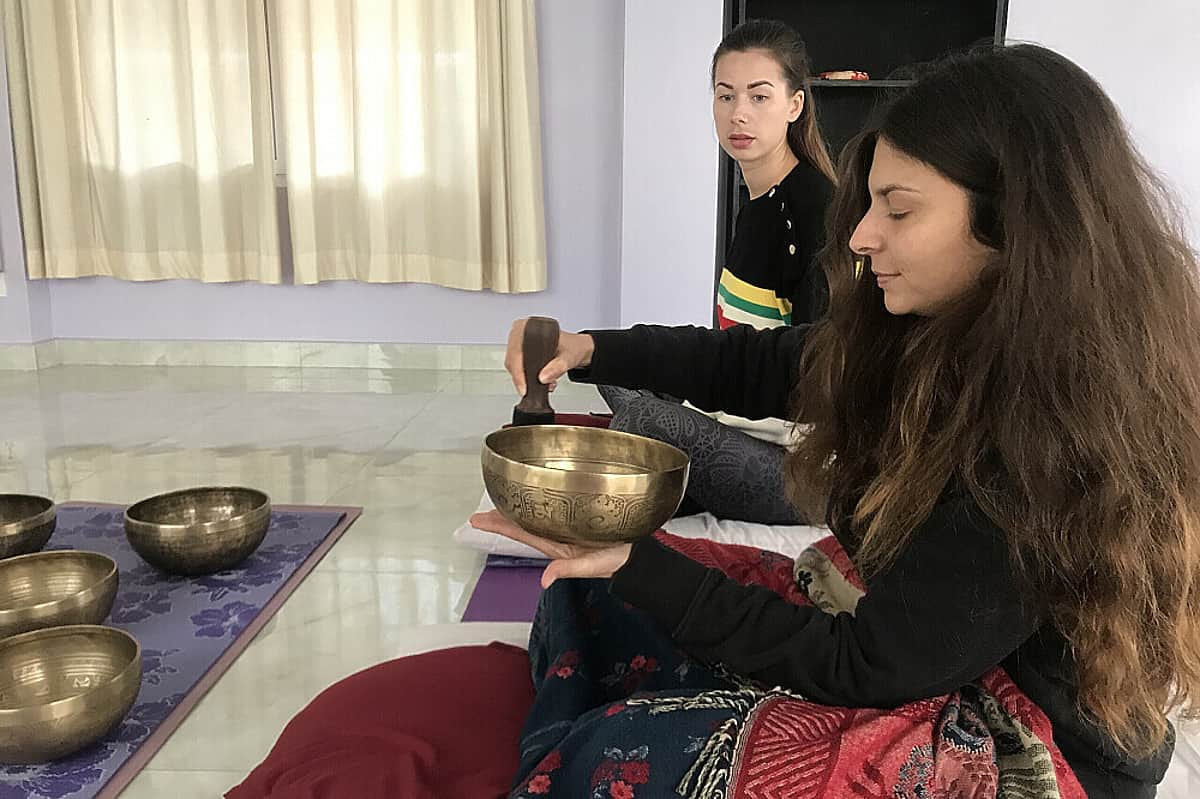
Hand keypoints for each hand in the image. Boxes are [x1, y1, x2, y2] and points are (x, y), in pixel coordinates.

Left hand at [469, 510, 632, 587]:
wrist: (641, 557)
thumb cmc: (621, 561)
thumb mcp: (595, 565)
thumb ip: (570, 569)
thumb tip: (545, 580)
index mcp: (558, 547)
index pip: (522, 533)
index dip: (499, 526)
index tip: (477, 521)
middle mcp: (559, 537)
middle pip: (524, 524)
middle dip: (503, 517)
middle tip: (481, 511)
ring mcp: (570, 529)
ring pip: (537, 516)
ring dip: (519, 509)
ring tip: (502, 501)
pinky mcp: (583, 519)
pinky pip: (556, 510)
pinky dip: (543, 502)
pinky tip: (538, 496)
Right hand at [504, 318, 595, 395]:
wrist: (577, 349)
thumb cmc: (572, 347)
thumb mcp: (568, 357)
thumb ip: (558, 367)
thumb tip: (543, 377)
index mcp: (531, 327)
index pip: (516, 352)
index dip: (518, 372)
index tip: (524, 387)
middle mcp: (523, 333)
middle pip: (512, 360)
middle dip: (522, 378)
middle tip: (531, 390)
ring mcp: (521, 342)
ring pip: (513, 365)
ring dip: (524, 378)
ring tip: (539, 385)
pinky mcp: (522, 351)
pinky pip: (517, 367)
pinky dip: (525, 377)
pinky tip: (536, 381)